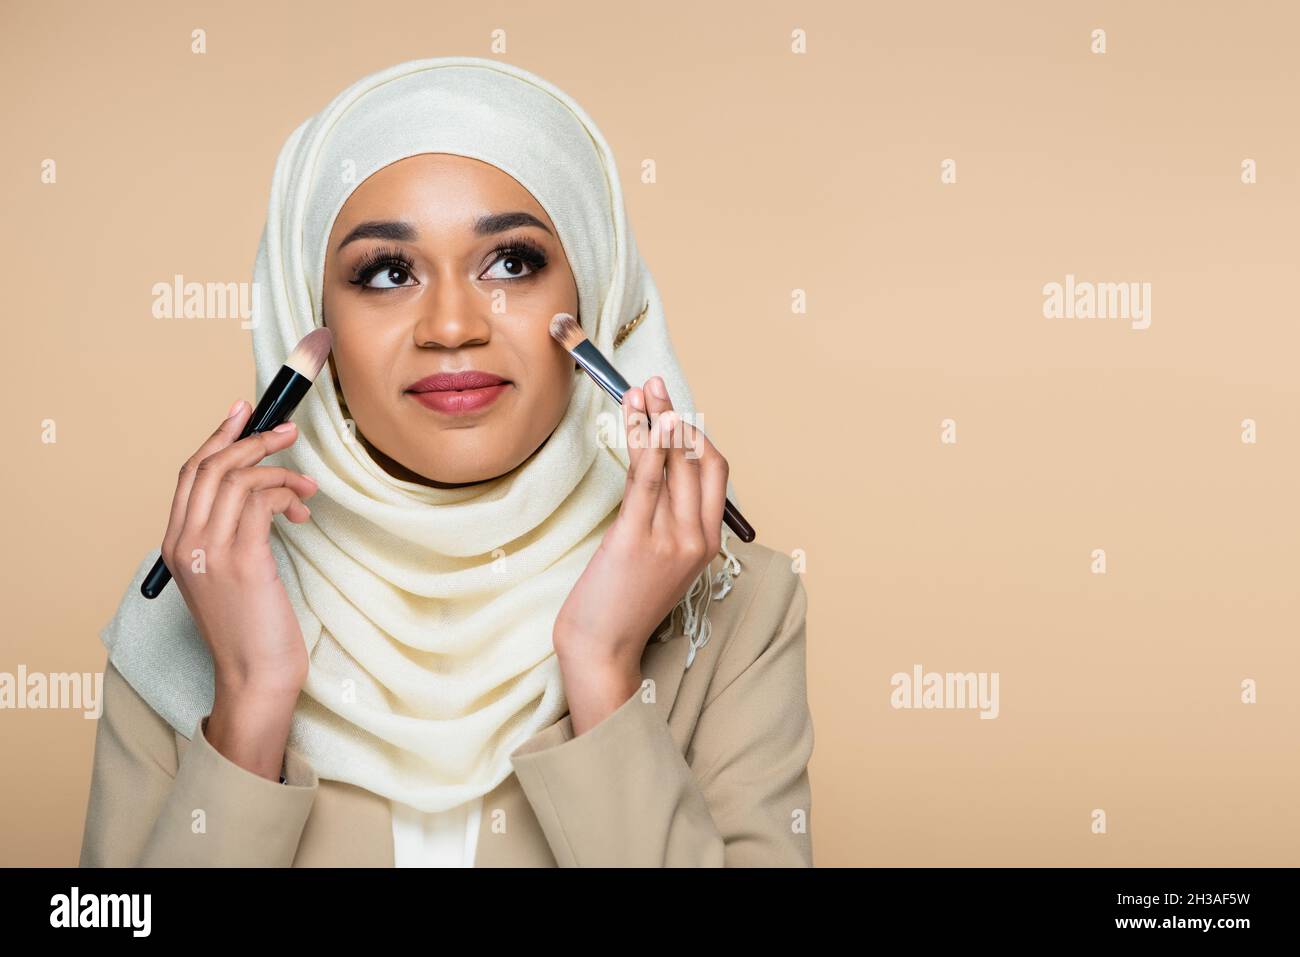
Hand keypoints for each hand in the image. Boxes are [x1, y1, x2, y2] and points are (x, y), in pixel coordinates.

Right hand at [162, 400, 318, 702]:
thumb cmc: (252, 628)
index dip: (218, 437)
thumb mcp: (230, 575)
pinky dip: (287, 494)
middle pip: (210, 467)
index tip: (244, 412)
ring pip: (238, 479)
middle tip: (287, 432)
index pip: (190, 474)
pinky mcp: (243, 560)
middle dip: (252, 440)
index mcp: (176, 545)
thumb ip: (232, 535)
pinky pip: (262, 501)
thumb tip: (260, 491)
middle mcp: (185, 544)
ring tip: (307, 488)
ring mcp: (210, 552)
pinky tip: (303, 510)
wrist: (255, 676)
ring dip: (279, 471)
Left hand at [553, 375, 728, 732]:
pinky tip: (640, 415)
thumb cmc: (622, 607)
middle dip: (678, 416)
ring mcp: (671, 539)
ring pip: (673, 461)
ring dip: (658, 416)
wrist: (602, 650)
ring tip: (642, 387)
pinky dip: (647, 439)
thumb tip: (656, 473)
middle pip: (698, 459)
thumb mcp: (657, 563)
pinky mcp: (637, 537)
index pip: (714, 473)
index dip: (696, 435)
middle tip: (655, 386)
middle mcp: (697, 539)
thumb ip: (665, 522)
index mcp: (708, 545)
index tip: (674, 411)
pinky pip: (647, 476)